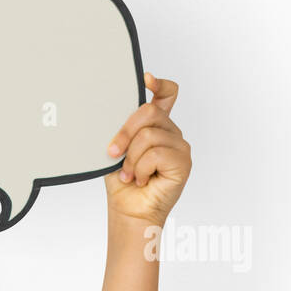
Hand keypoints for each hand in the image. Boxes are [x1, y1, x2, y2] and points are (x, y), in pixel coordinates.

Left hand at [104, 72, 191, 226]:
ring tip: (129, 173)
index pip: (167, 94)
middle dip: (124, 133)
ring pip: (149, 136)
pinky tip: (141, 179)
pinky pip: (156, 154)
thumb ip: (119, 130)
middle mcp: (170, 132)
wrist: (128, 210)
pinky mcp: (182, 161)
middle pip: (149, 112)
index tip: (146, 80)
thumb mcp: (115, 149)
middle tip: (113, 153)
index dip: (159, 84)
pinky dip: (140, 168)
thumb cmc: (122, 182)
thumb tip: (107, 114)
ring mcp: (179, 146)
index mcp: (155, 125)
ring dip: (131, 158)